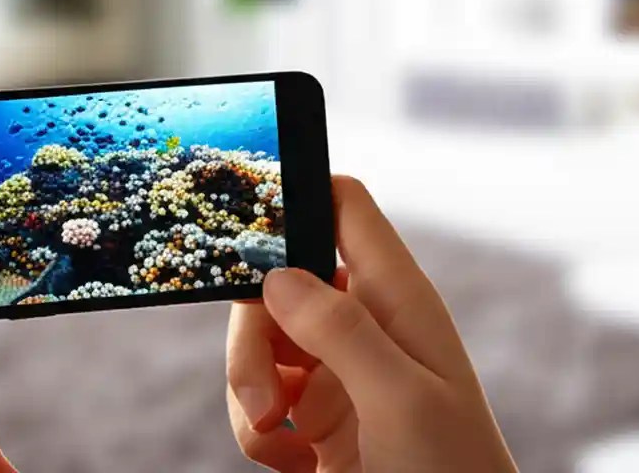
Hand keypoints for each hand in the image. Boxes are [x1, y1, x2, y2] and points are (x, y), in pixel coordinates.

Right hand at [225, 176, 517, 471]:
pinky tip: (290, 460)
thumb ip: (341, 330)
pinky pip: (255, 396)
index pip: (343, 207)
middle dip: (252, 334)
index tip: (238, 214)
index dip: (295, 192)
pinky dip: (256, 428)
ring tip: (278, 438)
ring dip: (248, 388)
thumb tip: (279, 275)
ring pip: (257, 342)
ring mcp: (335, 369)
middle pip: (275, 280)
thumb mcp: (399, 401)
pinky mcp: (312, 415)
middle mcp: (362, 324)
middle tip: (263, 396)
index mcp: (396, 299)